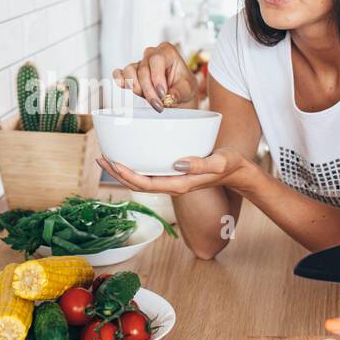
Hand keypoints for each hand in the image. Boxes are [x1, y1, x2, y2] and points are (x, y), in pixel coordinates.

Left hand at [96, 146, 254, 194]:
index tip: (113, 163)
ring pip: (140, 179)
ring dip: (122, 170)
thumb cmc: (229, 164)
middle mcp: (172, 184)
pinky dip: (135, 165)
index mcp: (179, 185)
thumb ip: (201, 163)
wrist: (238, 170)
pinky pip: (149, 173)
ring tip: (107, 157)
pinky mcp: (173, 174)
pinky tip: (129, 154)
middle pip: (137, 183)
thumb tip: (178, 163)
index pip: (146, 183)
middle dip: (117, 173)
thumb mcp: (219, 161)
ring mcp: (171, 180)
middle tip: (101, 157)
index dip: (127, 174)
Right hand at [111, 42, 197, 112]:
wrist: (177, 92)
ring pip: (130, 71)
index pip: (157, 60)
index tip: (162, 93)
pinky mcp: (130, 73)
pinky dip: (120, 80)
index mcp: (167, 52)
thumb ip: (179, 92)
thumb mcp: (188, 89)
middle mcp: (152, 54)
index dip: (157, 78)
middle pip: (143, 69)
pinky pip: (119, 73)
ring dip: (136, 88)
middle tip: (157, 104)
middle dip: (149, 90)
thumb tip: (169, 97)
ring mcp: (139, 63)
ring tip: (147, 97)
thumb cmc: (183, 86)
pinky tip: (123, 85)